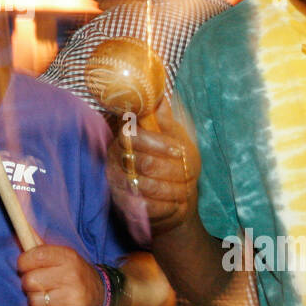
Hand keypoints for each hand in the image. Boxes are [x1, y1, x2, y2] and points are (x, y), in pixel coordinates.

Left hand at [16, 245, 102, 305]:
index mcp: (67, 257)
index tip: (27, 267)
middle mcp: (71, 275)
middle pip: (29, 280)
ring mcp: (72, 297)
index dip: (24, 263)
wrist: (103, 297)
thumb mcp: (64, 256)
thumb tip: (20, 232)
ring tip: (48, 300)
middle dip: (29, 285)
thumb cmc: (75, 275)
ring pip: (33, 301)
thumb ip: (41, 247)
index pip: (33, 256)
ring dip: (36, 303)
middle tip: (40, 286)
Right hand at [106, 99, 199, 235]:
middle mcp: (116, 157)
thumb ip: (167, 122)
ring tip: (185, 190)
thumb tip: (161, 99)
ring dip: (172, 189)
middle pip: (144, 163)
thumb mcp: (178, 140)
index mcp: (126, 137)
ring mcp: (117, 181)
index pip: (133, 135)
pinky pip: (145, 206)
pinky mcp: (122, 204)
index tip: (180, 151)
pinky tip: (175, 203)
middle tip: (189, 175)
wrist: (174, 200)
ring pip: (146, 185)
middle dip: (172, 171)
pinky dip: (166, 205)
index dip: (158, 143)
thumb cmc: (175, 164)